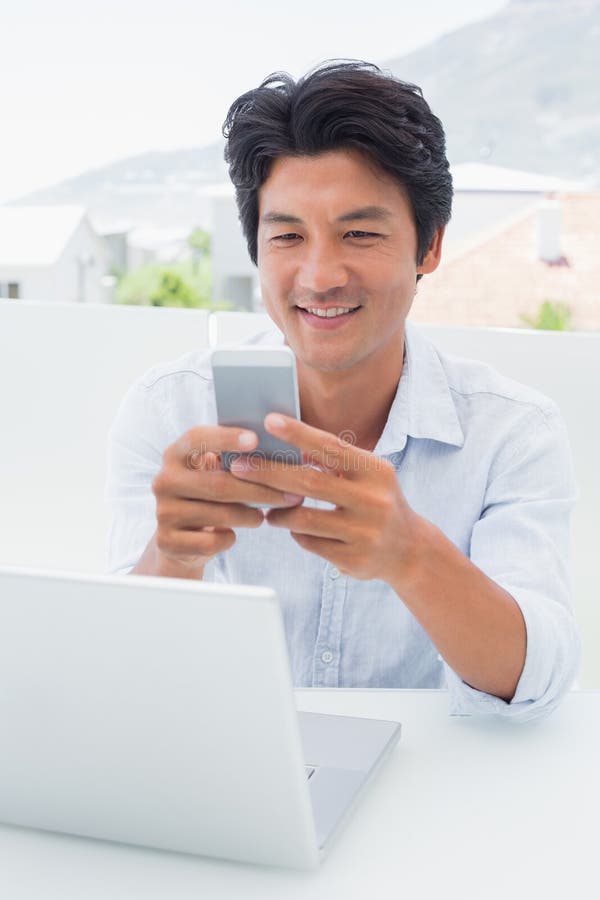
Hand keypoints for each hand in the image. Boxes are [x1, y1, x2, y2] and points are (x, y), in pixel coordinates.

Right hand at [147, 424, 302, 572]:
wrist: (182, 538)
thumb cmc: (209, 497)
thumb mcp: (215, 473)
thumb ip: (235, 460)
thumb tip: (279, 455)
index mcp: (175, 455)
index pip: (198, 438)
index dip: (226, 438)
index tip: (255, 439)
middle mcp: (164, 480)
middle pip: (218, 484)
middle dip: (260, 490)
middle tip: (291, 495)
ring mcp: (163, 511)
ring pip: (218, 515)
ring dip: (249, 516)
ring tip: (264, 516)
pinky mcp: (167, 541)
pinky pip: (210, 541)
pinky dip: (228, 538)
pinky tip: (233, 534)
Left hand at [229, 414, 423, 585]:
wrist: (408, 550)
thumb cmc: (376, 501)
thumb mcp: (367, 476)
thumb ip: (335, 461)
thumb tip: (292, 443)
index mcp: (376, 472)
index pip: (331, 447)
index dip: (299, 434)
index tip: (269, 421)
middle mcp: (373, 501)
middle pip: (309, 483)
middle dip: (268, 473)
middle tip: (237, 466)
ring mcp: (363, 533)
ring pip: (303, 519)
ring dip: (276, 511)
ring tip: (264, 505)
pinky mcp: (353, 559)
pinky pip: (309, 543)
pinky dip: (295, 532)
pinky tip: (290, 526)